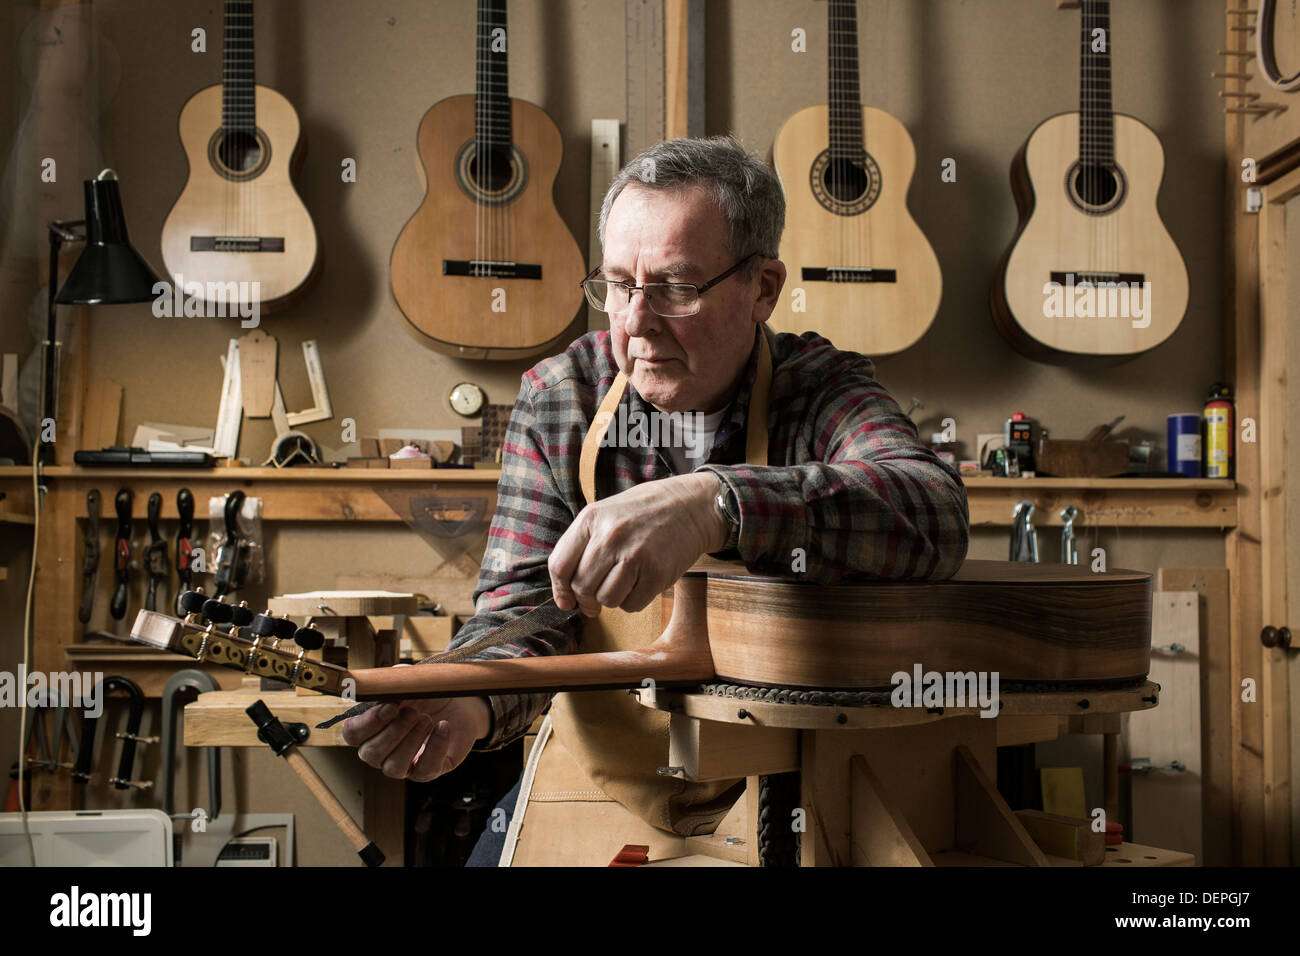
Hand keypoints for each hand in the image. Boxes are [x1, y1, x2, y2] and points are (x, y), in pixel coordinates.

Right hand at [341, 695, 491, 781]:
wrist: (460, 701)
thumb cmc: (428, 693)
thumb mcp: (408, 681)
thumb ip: (390, 683)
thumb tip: (377, 686)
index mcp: (371, 729)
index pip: (352, 735)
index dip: (367, 723)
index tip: (390, 707)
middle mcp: (383, 752)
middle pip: (370, 754)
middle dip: (393, 731)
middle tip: (414, 711)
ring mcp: (404, 764)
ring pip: (394, 767)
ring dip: (411, 741)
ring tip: (427, 719)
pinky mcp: (428, 771)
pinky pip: (425, 770)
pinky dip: (435, 746)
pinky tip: (443, 726)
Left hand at [549, 472, 727, 614]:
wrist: (690, 506)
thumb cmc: (643, 512)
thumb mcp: (606, 514)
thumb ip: (582, 545)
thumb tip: (565, 592)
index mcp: (591, 519)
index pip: (560, 565)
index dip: (560, 589)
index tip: (566, 600)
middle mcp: (610, 537)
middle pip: (581, 587)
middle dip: (585, 600)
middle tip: (594, 600)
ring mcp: (635, 555)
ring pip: (606, 599)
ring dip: (610, 600)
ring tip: (621, 585)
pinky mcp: (656, 574)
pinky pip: (631, 605)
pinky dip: (632, 601)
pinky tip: (639, 584)